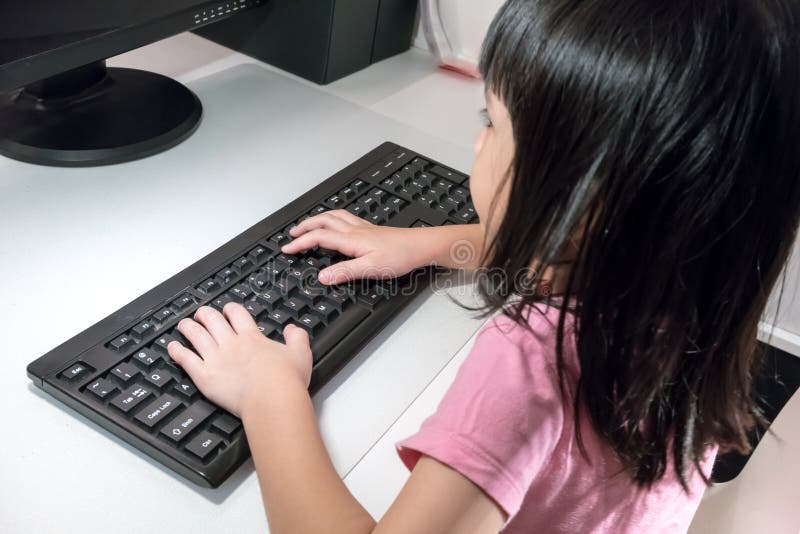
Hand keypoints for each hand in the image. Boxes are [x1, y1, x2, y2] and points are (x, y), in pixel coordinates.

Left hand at [167, 304, 311, 417]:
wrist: (273, 399)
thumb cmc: (287, 380)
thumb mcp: (301, 354)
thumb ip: (297, 338)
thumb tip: (293, 329)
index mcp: (252, 338)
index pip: (237, 315)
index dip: (230, 309)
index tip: (228, 310)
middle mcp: (231, 344)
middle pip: (212, 320)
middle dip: (205, 314)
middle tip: (201, 314)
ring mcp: (216, 358)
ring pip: (196, 335)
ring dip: (188, 327)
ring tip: (183, 325)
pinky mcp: (205, 376)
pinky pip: (186, 359)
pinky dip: (177, 351)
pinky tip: (172, 347)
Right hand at [281, 210, 427, 283]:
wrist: (420, 246)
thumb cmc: (400, 256)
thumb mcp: (370, 269)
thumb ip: (344, 272)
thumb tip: (322, 276)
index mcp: (351, 239)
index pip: (318, 237)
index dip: (300, 243)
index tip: (287, 249)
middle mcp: (354, 230)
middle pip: (323, 221)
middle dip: (304, 226)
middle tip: (292, 234)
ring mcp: (363, 227)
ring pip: (333, 216)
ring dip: (317, 219)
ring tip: (307, 225)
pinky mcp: (370, 229)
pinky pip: (345, 217)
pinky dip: (332, 218)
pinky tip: (336, 222)